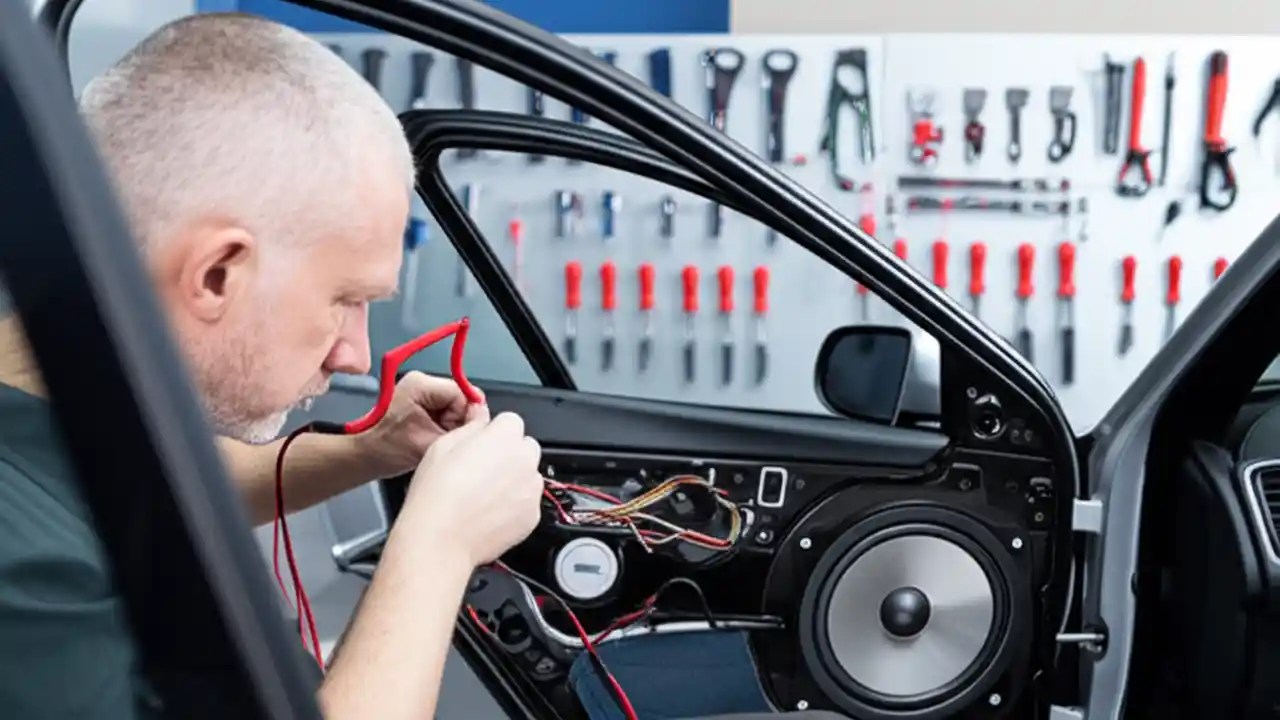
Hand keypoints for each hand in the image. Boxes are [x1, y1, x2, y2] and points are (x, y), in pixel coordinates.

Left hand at [356, 371, 484, 478]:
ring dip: (451, 425)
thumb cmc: (387, 450)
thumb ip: (460, 430)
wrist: (365, 456)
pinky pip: (446, 410)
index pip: (463, 394)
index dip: (466, 417)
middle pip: (460, 399)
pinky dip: (444, 425)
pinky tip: (433, 437)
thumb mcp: (430, 443)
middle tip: (444, 441)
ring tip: (436, 441)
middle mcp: (421, 381)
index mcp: (421, 384)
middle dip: (459, 421)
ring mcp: (421, 390)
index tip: (460, 435)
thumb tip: (481, 421)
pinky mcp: (421, 400)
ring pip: (455, 406)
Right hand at [396, 410, 543, 567]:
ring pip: (528, 475)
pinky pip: (528, 503)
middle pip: (525, 447)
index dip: (494, 433)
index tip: (481, 445)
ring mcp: (532, 489)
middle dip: (508, 454)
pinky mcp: (532, 516)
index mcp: (505, 436)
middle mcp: (525, 459)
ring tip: (482, 494)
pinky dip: (515, 505)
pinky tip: (489, 512)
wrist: (441, 539)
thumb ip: (472, 427)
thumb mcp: (443, 445)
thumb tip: (482, 419)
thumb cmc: (437, 493)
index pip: (511, 421)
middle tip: (481, 470)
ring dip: (513, 479)